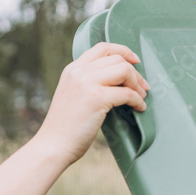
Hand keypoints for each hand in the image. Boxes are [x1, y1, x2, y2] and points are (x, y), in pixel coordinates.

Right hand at [34, 42, 148, 168]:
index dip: (123, 51)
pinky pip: (127, 93)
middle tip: (142, 88)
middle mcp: (79, 72)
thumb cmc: (64, 128)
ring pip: (124, 70)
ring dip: (137, 84)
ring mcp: (87, 83)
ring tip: (140, 97)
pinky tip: (139, 108)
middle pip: (117, 59)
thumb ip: (87, 83)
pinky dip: (137, 100)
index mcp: (72, 69)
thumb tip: (117, 80)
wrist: (53, 145)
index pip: (102, 48)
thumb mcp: (72, 95)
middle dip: (134, 73)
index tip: (135, 62)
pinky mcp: (97, 98)